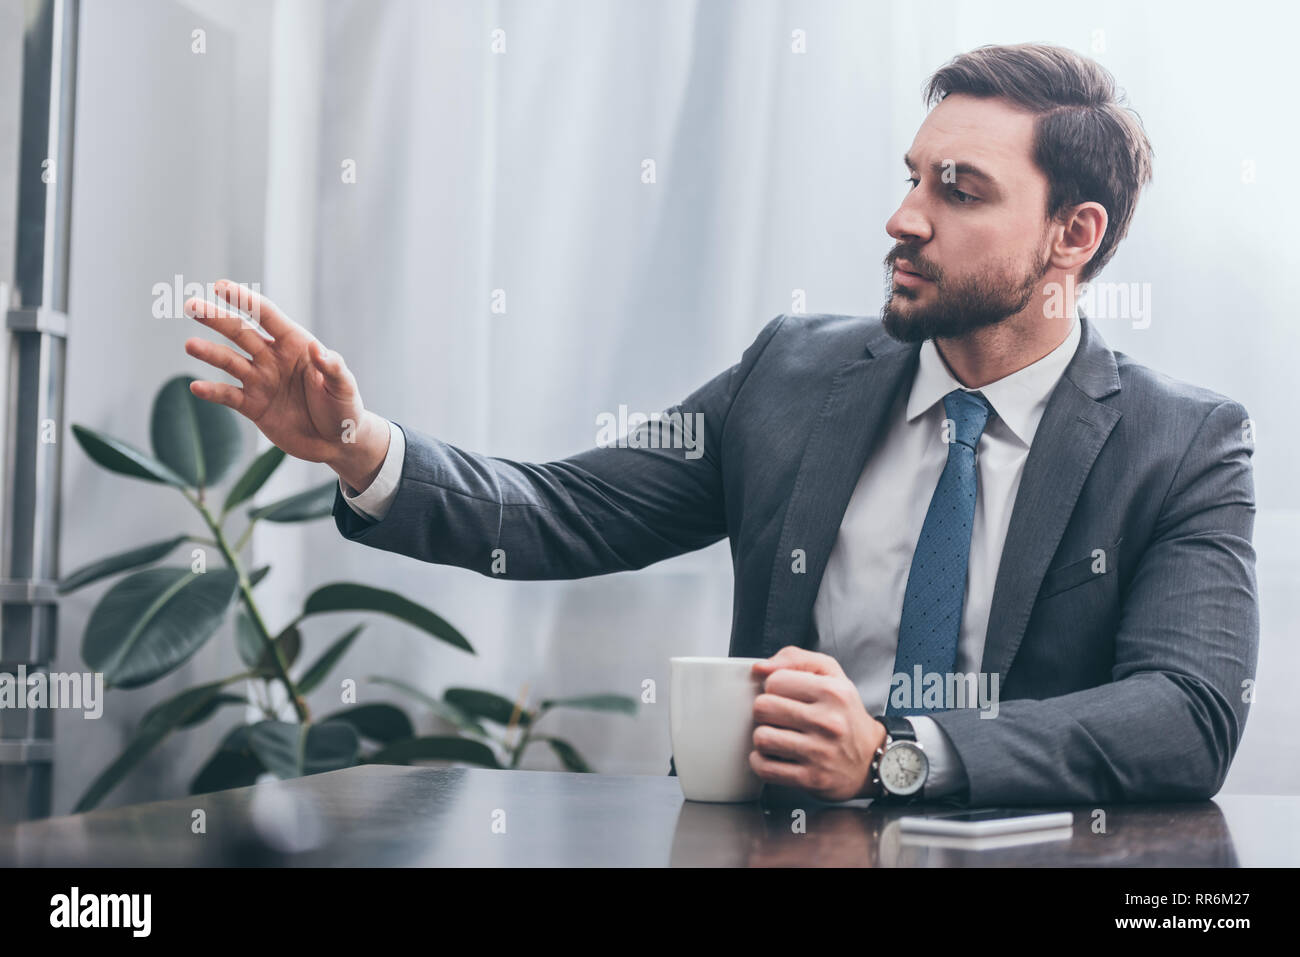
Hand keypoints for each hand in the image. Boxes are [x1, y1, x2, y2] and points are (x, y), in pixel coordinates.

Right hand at [183, 280, 387, 489]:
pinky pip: (228, 395)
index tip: (221, 286)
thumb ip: (333, 368)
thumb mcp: (344, 387)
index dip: (245, 300)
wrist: (336, 442)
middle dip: (217, 318)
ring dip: (209, 353)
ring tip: (190, 344)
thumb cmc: (344, 409)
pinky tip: (196, 387)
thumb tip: (317, 349)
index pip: (267, 316)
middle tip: (191, 305)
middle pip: (241, 333)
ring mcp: (260, 381)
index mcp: (296, 344)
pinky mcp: (253, 406)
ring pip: (229, 361)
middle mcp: (273, 358)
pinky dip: (212, 392)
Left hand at [749, 646, 887, 801]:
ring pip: (762, 738)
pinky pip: (765, 767)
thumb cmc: (846, 715)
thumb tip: (759, 668)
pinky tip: (774, 756)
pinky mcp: (811, 778)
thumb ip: (795, 659)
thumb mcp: (831, 675)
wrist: (873, 758)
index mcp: (832, 691)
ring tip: (778, 736)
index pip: (775, 681)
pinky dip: (761, 762)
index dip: (774, 687)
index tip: (784, 695)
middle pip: (763, 708)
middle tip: (779, 717)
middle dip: (765, 712)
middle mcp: (828, 721)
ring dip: (764, 737)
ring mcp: (820, 752)